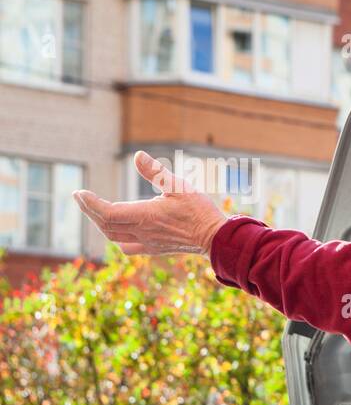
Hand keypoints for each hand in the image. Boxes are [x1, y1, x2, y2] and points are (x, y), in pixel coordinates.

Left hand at [74, 151, 228, 255]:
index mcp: (145, 216)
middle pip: (106, 224)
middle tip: (80, 197)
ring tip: (94, 211)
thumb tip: (137, 156)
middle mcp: (143, 232)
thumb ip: (156, 172)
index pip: (108, 212)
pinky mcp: (155, 248)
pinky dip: (116, 237)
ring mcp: (148, 242)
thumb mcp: (179, 186)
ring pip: (114, 236)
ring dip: (100, 223)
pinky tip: (118, 230)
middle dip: (89, 210)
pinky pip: (128, 247)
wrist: (216, 238)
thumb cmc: (200, 211)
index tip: (79, 193)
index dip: (90, 203)